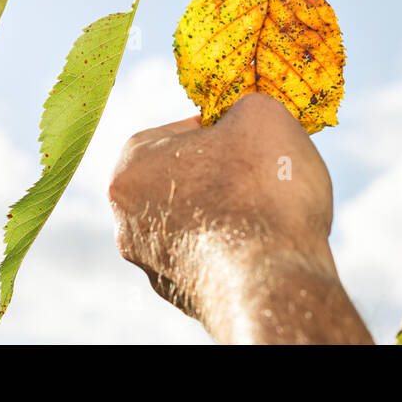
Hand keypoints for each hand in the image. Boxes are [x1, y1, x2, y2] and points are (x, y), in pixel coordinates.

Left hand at [108, 92, 371, 342]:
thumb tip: (243, 116)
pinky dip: (239, 248)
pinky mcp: (183, 296)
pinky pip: (215, 256)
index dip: (227, 128)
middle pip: (188, 176)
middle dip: (226, 171)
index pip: (185, 129)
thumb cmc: (262, 189)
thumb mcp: (262, 113)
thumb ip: (244, 105)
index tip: (254, 139)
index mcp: (131, 166)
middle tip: (265, 172)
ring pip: (201, 218)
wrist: (273, 283)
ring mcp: (153, 265)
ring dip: (233, 211)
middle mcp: (127, 220)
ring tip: (270, 211)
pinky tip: (265, 245)